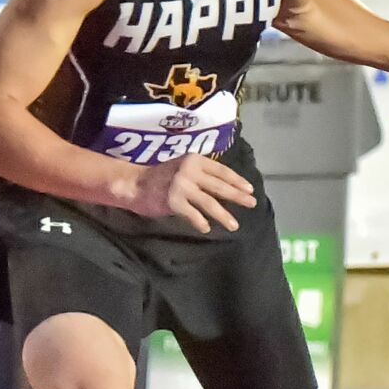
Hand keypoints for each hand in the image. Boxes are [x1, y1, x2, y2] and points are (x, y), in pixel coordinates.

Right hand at [124, 154, 256, 232]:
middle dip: (238, 196)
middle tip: (252, 203)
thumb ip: (202, 175)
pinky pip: (193, 214)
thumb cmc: (162, 177)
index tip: (250, 189)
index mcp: (195, 160)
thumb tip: (227, 188)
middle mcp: (190, 170)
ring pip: (209, 202)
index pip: (222, 170)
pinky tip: (207, 228)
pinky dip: (201, 222)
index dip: (237, 180)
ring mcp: (182, 186)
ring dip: (223, 215)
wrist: (136, 184)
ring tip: (234, 225)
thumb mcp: (184, 168)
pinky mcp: (173, 201)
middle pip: (219, 186)